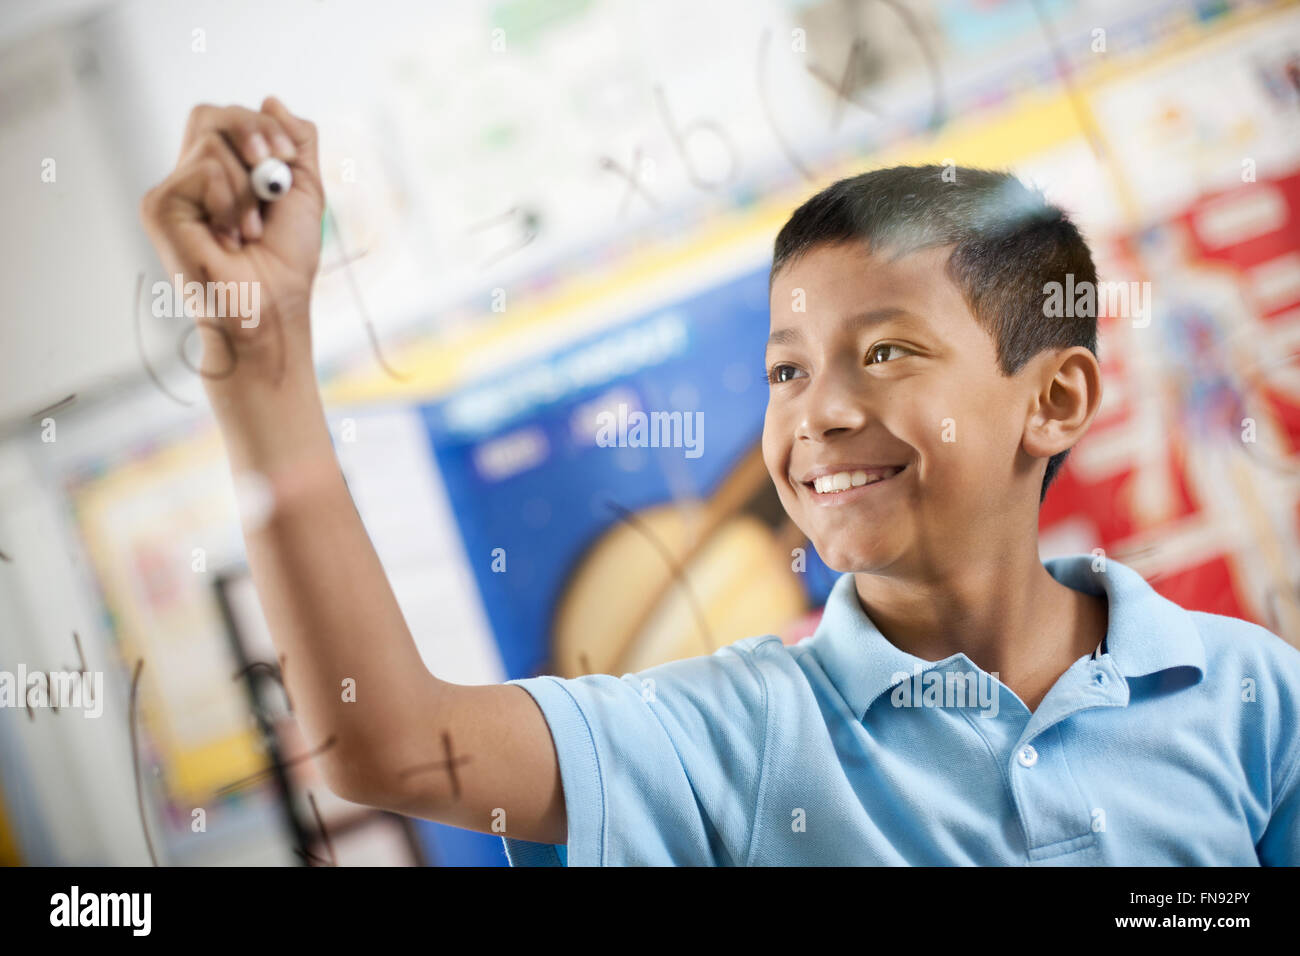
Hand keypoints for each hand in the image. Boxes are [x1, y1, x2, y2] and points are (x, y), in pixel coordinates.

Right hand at [139, 97, 323, 389]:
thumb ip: (296, 142)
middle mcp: (193, 178)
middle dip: (253, 133)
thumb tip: (270, 99)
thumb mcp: (306, 191)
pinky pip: (201, 170)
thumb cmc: (287, 261)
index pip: (229, 118)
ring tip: (251, 232)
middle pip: (211, 115)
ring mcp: (173, 192)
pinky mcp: (159, 206)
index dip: (261, 125)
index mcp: (224, 173)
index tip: (287, 157)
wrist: (271, 306)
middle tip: (274, 172)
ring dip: (249, 189)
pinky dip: (230, 201)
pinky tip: (229, 238)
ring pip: (212, 144)